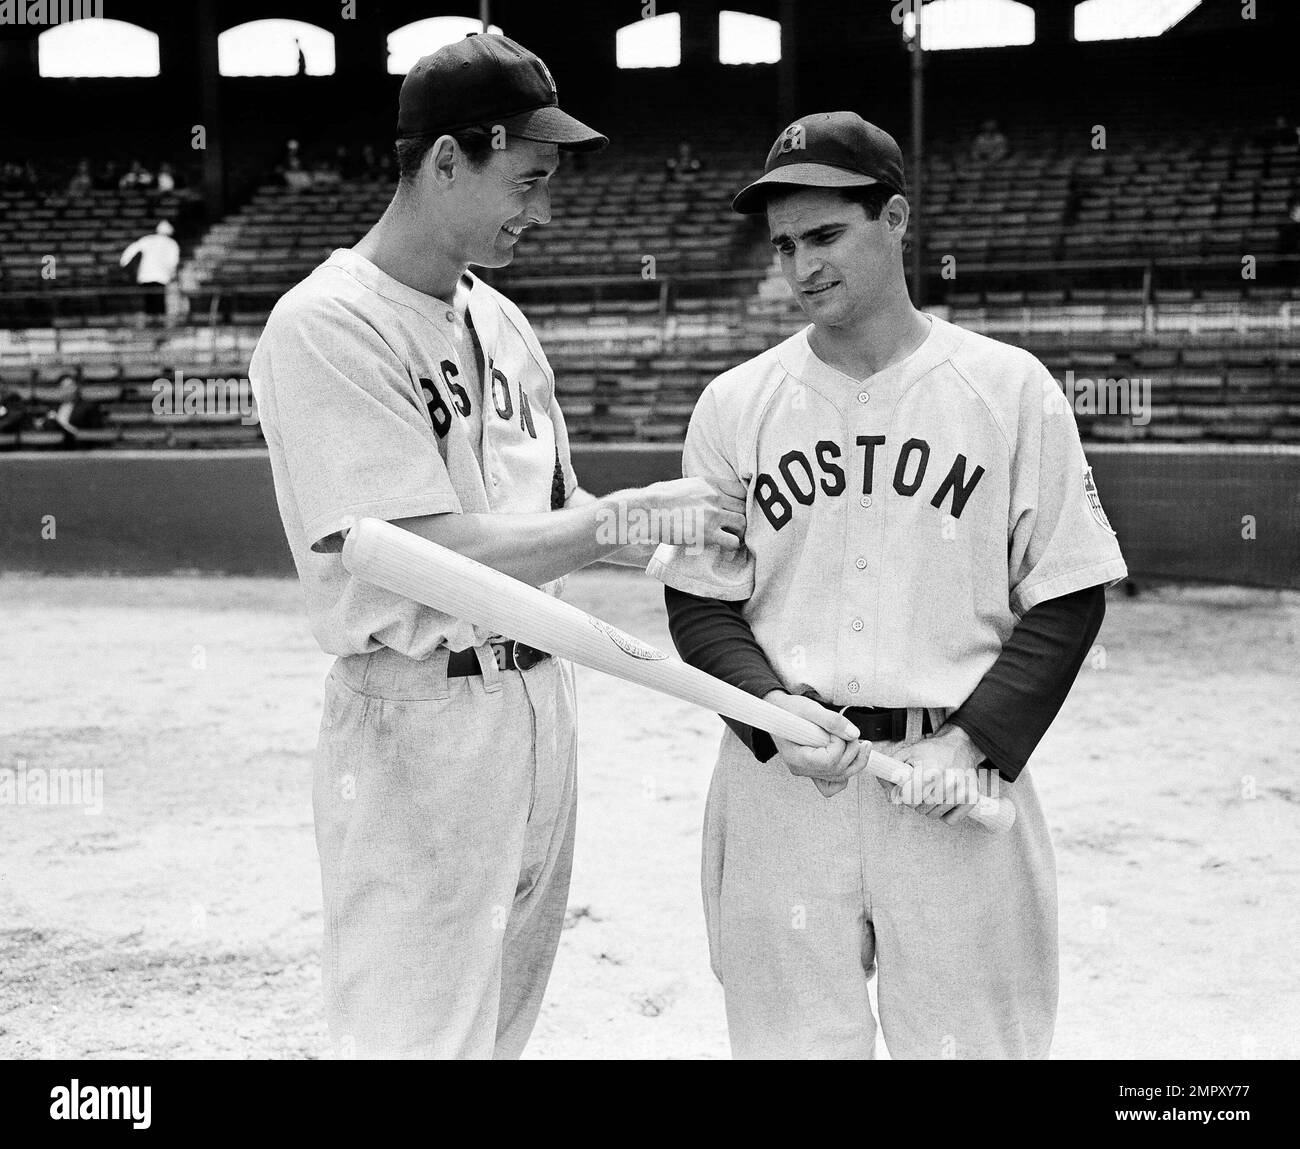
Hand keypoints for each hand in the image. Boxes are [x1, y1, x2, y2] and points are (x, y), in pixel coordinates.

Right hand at [620, 476, 746, 550]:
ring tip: (732, 538)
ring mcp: (713, 515)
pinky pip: (734, 541)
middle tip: (737, 528)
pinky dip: (732, 546)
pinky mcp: (708, 533)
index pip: (741, 490)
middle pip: (744, 507)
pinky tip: (725, 548)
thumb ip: (700, 490)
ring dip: (740, 532)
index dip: (743, 503)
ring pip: (743, 523)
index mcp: (710, 483)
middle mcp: (715, 497)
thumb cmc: (658, 500)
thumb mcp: (684, 485)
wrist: (646, 511)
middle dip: (742, 518)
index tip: (738, 511)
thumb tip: (701, 496)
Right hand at [765, 692, 871, 798]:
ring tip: (856, 741)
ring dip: (855, 760)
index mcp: (796, 757)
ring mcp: (809, 772)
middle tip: (848, 732)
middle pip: (837, 771)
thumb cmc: (789, 710)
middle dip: (851, 750)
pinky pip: (834, 783)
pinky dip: (846, 772)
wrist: (780, 711)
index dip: (839, 745)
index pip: (827, 761)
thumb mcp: (810, 709)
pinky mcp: (816, 770)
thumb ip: (832, 720)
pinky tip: (849, 755)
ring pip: (841, 778)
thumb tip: (854, 734)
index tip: (835, 730)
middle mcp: (802, 769)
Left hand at [882, 725, 991, 823]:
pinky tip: (944, 799)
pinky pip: (950, 820)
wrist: (960, 746)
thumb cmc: (931, 750)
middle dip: (915, 801)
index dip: (904, 795)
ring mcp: (962, 792)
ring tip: (931, 791)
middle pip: (921, 808)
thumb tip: (889, 795)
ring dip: (928, 807)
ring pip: (934, 815)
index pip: (909, 799)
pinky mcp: (971, 799)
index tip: (907, 788)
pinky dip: (944, 814)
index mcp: (930, 771)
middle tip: (919, 788)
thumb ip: (891, 772)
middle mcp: (949, 782)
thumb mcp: (906, 753)